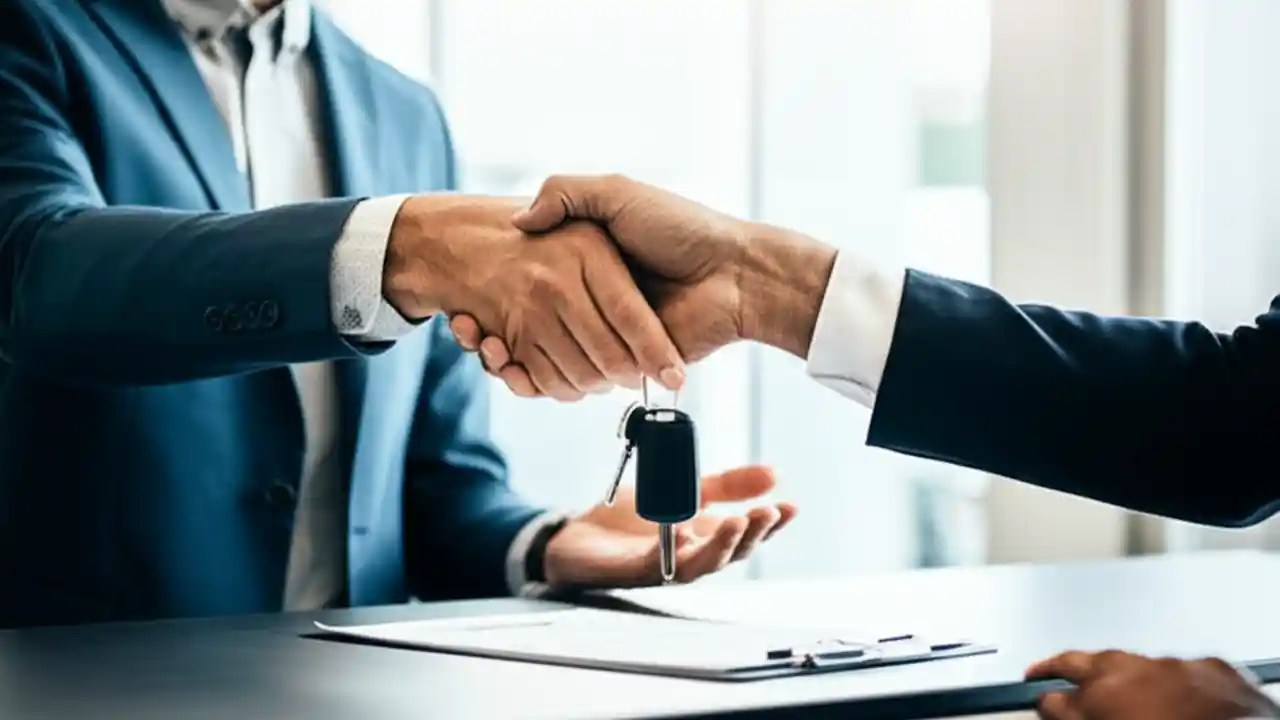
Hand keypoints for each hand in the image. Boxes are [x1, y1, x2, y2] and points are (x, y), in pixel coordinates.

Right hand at [383, 194, 684, 399]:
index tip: (466, 297)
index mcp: (590, 265)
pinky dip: (537, 381)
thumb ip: (567, 194)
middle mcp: (595, 303)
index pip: (531, 285)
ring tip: (487, 347)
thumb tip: (520, 219)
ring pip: (544, 357)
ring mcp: (609, 336)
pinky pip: (575, 381)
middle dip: (494, 329)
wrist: (735, 274)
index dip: (498, 292)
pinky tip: (510, 366)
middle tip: (466, 327)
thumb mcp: (616, 194)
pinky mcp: (627, 367)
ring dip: (509, 356)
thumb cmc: (680, 227)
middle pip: (529, 326)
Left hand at [543, 465, 796, 586]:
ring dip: (722, 546)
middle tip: (768, 513)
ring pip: (701, 564)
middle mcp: (691, 559)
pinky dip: (672, 548)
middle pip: (730, 554)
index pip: (747, 536)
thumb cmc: (632, 522)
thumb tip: (774, 474)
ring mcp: (664, 568)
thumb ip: (726, 486)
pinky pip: (657, 564)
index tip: (790, 507)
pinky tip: (682, 530)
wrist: (580, 537)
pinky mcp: (634, 571)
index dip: (771, 525)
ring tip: (738, 523)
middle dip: (752, 535)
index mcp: (706, 540)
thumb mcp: (684, 491)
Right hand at [1027, 650, 1278, 719]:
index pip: (1055, 695)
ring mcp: (1173, 666)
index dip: (1042, 698)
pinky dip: (1173, 682)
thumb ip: (1080, 718)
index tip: (1038, 699)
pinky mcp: (1212, 667)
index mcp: (1103, 696)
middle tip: (1044, 671)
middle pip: (1082, 662)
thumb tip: (1060, 709)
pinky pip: (1182, 670)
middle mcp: (1133, 673)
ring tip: (1116, 690)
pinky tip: (1176, 697)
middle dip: (1060, 666)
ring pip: (1133, 662)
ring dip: (1120, 674)